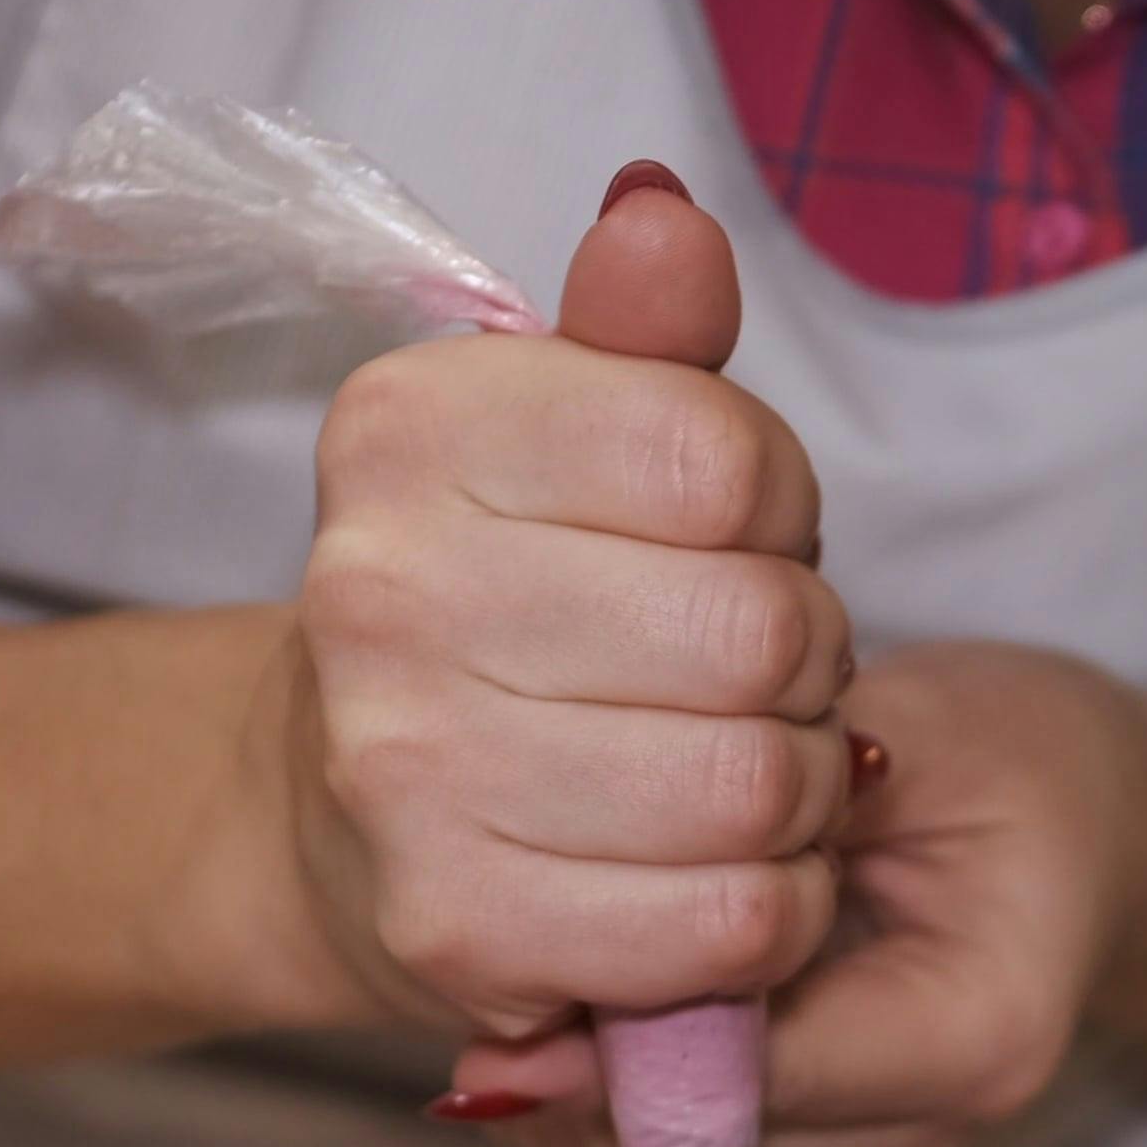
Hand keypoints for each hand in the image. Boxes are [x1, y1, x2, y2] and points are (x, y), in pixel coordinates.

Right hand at [273, 166, 851, 1042]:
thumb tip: (664, 216)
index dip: (782, 513)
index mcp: (407, 433)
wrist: (343, 813)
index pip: (727, 459)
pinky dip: (775, 908)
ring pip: (759, 786)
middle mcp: (381, 595)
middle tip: (750, 678)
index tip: (733, 540)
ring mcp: (407, 776)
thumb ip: (644, 336)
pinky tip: (725, 874)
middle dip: (804, 662)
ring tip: (746, 775)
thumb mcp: (570, 432)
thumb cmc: (511, 600)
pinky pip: (732, 923)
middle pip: (761, 631)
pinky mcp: (462, 931)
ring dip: (801, 794)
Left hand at [448, 641, 1146, 1146]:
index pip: (755, 1082)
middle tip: (458, 992)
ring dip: (586, 1088)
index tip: (488, 1024)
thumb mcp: (919, 738)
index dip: (611, 1055)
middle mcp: (930, 1129)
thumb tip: (625, 877)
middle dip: (575, 1081)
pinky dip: (625, 1080)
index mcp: (973, 1036)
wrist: (1103, 825)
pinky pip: (698, 1138)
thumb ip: (784, 816)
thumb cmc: (1021, 759)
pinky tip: (570, 1000)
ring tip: (498, 990)